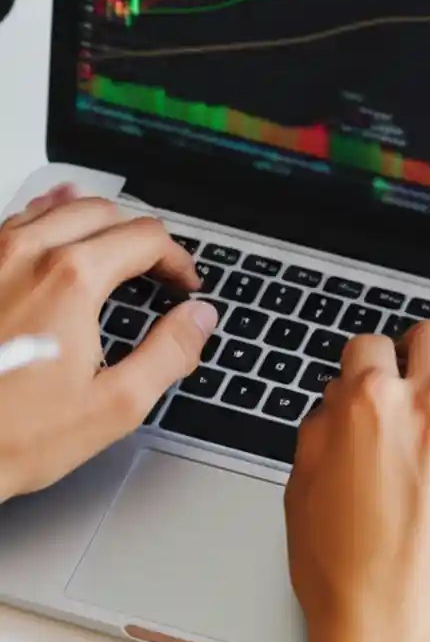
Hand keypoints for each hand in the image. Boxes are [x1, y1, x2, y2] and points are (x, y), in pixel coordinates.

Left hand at [0, 186, 216, 501]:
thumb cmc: (11, 434)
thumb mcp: (113, 404)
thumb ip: (168, 353)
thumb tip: (199, 319)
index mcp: (72, 280)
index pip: (145, 238)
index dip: (178, 260)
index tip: (185, 286)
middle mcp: (27, 255)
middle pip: (104, 213)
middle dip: (141, 237)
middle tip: (158, 271)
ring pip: (55, 208)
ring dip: (96, 221)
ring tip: (117, 244)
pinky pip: (13, 221)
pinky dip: (45, 216)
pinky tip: (52, 224)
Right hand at [285, 322, 429, 641]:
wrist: (400, 637)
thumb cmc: (350, 583)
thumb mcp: (302, 497)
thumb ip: (319, 434)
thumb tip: (335, 402)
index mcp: (367, 408)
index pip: (368, 345)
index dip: (368, 362)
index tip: (376, 374)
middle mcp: (428, 408)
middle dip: (422, 350)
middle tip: (422, 374)